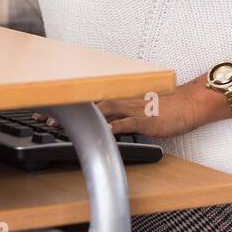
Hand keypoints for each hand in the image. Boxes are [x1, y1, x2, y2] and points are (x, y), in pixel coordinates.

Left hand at [37, 86, 211, 138]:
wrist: (189, 104)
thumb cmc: (165, 107)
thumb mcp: (137, 107)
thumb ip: (119, 113)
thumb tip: (103, 121)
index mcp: (120, 97)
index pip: (88, 98)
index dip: (67, 103)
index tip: (46, 108)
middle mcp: (123, 100)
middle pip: (88, 103)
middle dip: (65, 111)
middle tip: (42, 117)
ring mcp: (132, 109)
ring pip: (100, 111)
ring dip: (79, 119)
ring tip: (60, 126)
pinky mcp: (145, 121)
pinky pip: (126, 124)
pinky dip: (112, 128)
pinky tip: (100, 134)